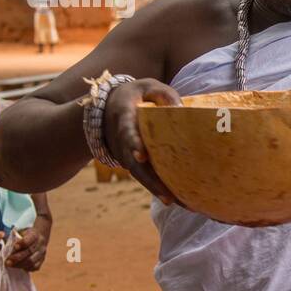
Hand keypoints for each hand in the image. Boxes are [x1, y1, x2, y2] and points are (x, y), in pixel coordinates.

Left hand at [7, 215, 50, 270]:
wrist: (38, 237)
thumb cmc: (24, 235)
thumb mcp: (19, 232)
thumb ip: (13, 238)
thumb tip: (3, 244)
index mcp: (35, 234)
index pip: (30, 239)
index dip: (23, 243)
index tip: (15, 246)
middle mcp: (40, 244)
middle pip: (30, 252)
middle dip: (17, 257)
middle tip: (7, 261)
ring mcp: (42, 253)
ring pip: (32, 261)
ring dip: (20, 264)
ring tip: (10, 265)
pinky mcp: (42, 260)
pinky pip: (35, 266)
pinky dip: (26, 268)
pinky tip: (18, 267)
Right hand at [102, 78, 182, 203]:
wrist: (107, 107)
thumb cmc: (135, 95)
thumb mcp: (147, 86)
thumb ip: (163, 94)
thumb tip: (182, 109)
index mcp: (123, 117)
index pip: (127, 132)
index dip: (133, 144)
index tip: (141, 156)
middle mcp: (122, 141)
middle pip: (135, 165)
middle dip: (151, 182)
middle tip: (168, 197)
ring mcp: (126, 156)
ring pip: (141, 177)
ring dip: (159, 191)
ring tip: (182, 205)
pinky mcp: (134, 164)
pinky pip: (146, 178)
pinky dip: (161, 190)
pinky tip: (183, 201)